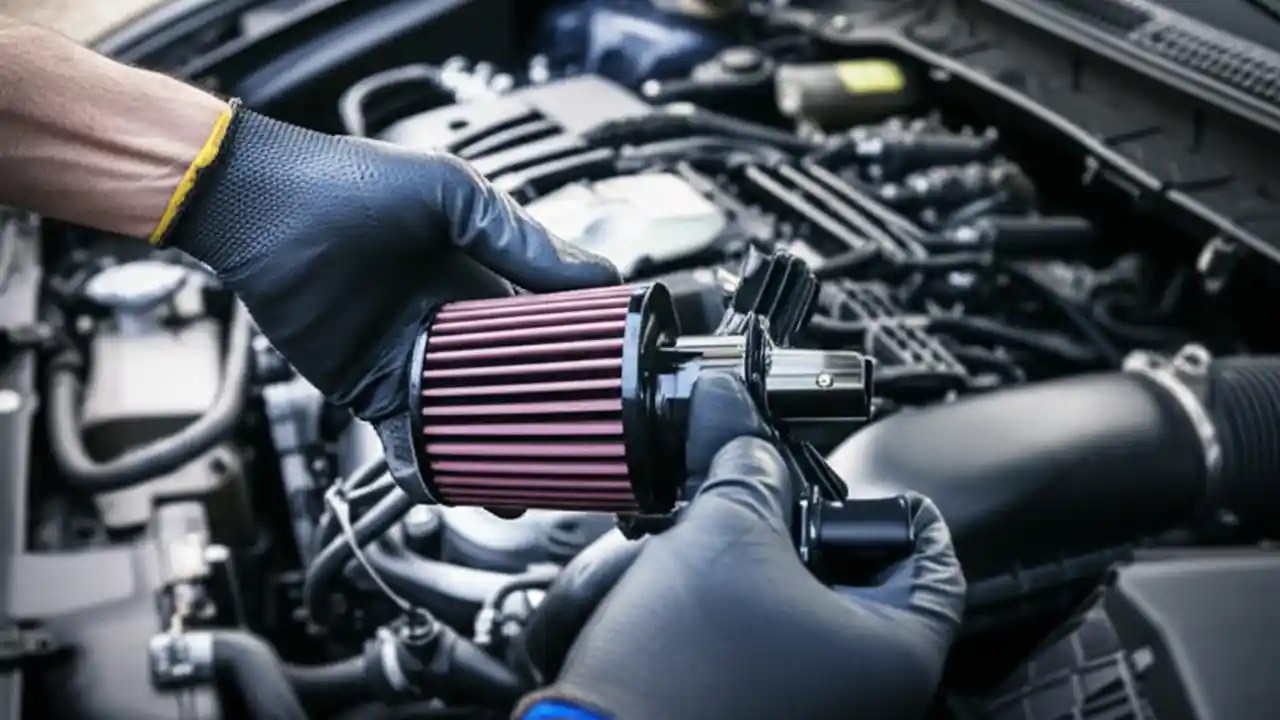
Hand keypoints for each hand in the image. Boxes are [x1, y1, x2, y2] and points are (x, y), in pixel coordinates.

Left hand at [166, 106, 618, 496]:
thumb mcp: (452, 195)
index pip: (548, 326)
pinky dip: (433, 467)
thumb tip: (596, 277)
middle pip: (517, 385)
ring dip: (498, 454)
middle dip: (545, 420)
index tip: (613, 383)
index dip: (580, 354)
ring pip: (470, 421)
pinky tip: (457, 481)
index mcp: (484, 278)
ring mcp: (417, 362)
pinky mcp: (374, 389)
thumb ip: (520, 239)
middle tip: (580, 450)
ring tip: (525, 486)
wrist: (262, 209)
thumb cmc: (351, 185)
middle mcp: (456, 326)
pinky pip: (410, 439)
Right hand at [517, 372, 965, 719]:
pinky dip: (750, 604)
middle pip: (867, 579)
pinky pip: (775, 643)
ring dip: (773, 563)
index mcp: (895, 654)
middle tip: (774, 495)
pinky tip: (704, 577)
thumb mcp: (723, 537)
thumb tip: (733, 408)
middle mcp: (869, 692)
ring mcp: (816, 706)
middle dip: (814, 527)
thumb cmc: (679, 673)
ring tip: (728, 529)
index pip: (932, 559)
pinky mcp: (764, 709)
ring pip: (813, 610)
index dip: (891, 504)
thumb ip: (743, 466)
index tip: (850, 479)